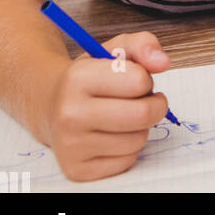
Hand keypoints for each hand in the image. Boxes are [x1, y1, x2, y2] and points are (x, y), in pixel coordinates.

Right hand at [45, 32, 172, 182]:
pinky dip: (128, 148)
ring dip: (140, 128)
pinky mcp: (77, 170)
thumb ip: (143, 44)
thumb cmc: (90, 77)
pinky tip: (112, 135)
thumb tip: (163, 63)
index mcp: (78, 78)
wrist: (51, 106)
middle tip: (146, 99)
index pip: (139, 80)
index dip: (145, 79)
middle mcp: (70, 114)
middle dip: (155, 105)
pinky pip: (127, 161)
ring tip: (123, 116)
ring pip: (137, 140)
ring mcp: (71, 146)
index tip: (137, 79)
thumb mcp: (114, 50)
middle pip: (142, 115)